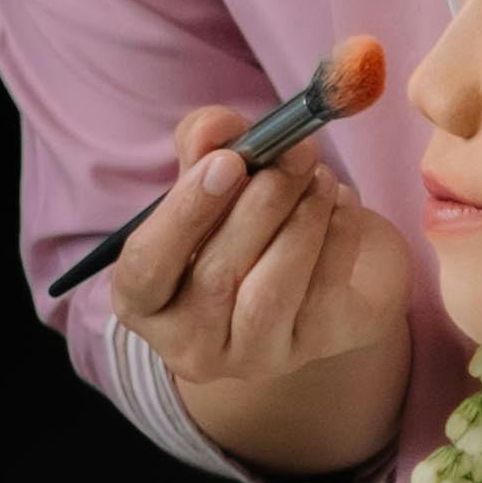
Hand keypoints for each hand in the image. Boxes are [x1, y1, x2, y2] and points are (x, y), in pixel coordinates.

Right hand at [111, 39, 406, 482]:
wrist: (308, 283)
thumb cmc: (245, 222)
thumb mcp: (217, 180)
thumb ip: (209, 145)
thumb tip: (216, 125)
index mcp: (148, 299)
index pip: (146, 271)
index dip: (182, 218)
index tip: (224, 166)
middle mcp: (194, 342)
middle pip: (222, 267)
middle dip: (262, 198)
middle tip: (290, 152)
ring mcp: (259, 357)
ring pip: (277, 282)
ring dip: (301, 215)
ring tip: (313, 178)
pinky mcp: (323, 349)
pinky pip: (328, 291)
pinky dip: (335, 238)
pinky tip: (335, 211)